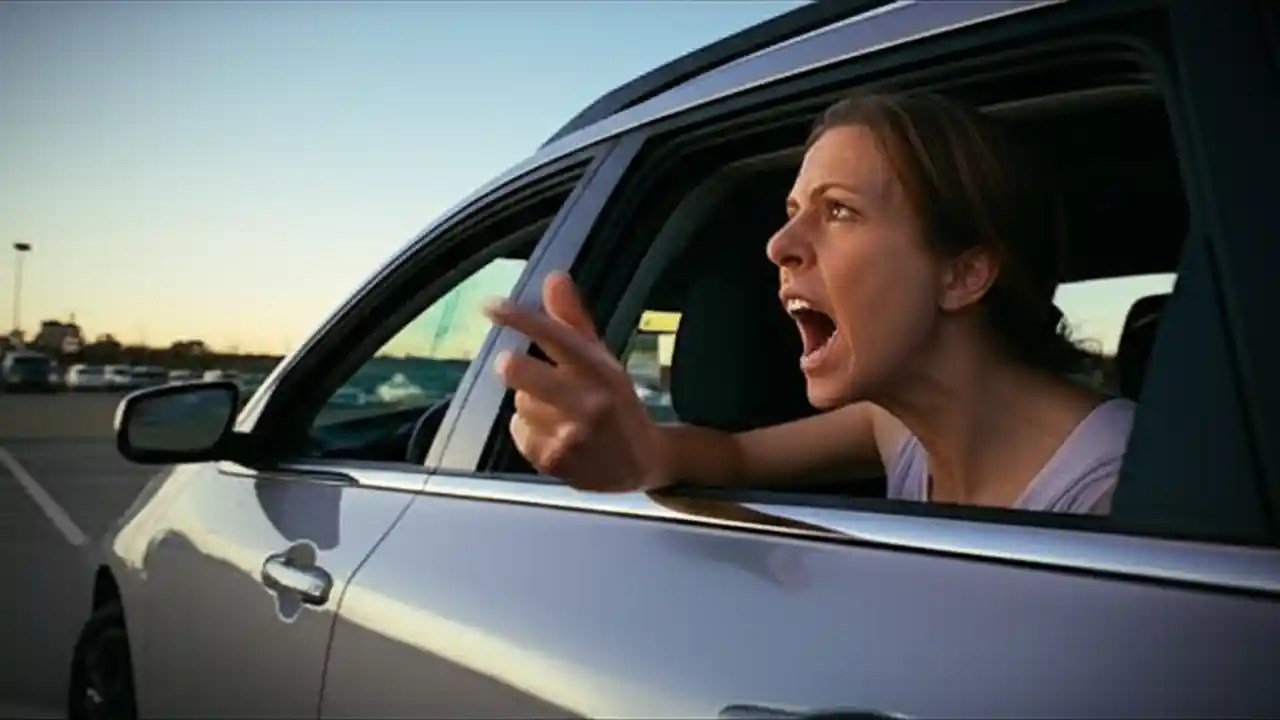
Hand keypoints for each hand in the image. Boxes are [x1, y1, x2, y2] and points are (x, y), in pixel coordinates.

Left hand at [483, 271, 668, 492]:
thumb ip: (574, 321)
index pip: (556, 336)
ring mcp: (570, 435)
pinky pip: (518, 431)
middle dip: (512, 366)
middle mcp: (588, 402)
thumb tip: (553, 277)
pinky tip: (552, 434)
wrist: (642, 466)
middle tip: (510, 364)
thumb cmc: (617, 405)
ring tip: (555, 412)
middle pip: (522, 372)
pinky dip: (527, 430)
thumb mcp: (604, 362)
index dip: (521, 318)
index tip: (490, 305)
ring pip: (520, 403)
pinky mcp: (553, 461)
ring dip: (528, 403)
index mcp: (602, 371)